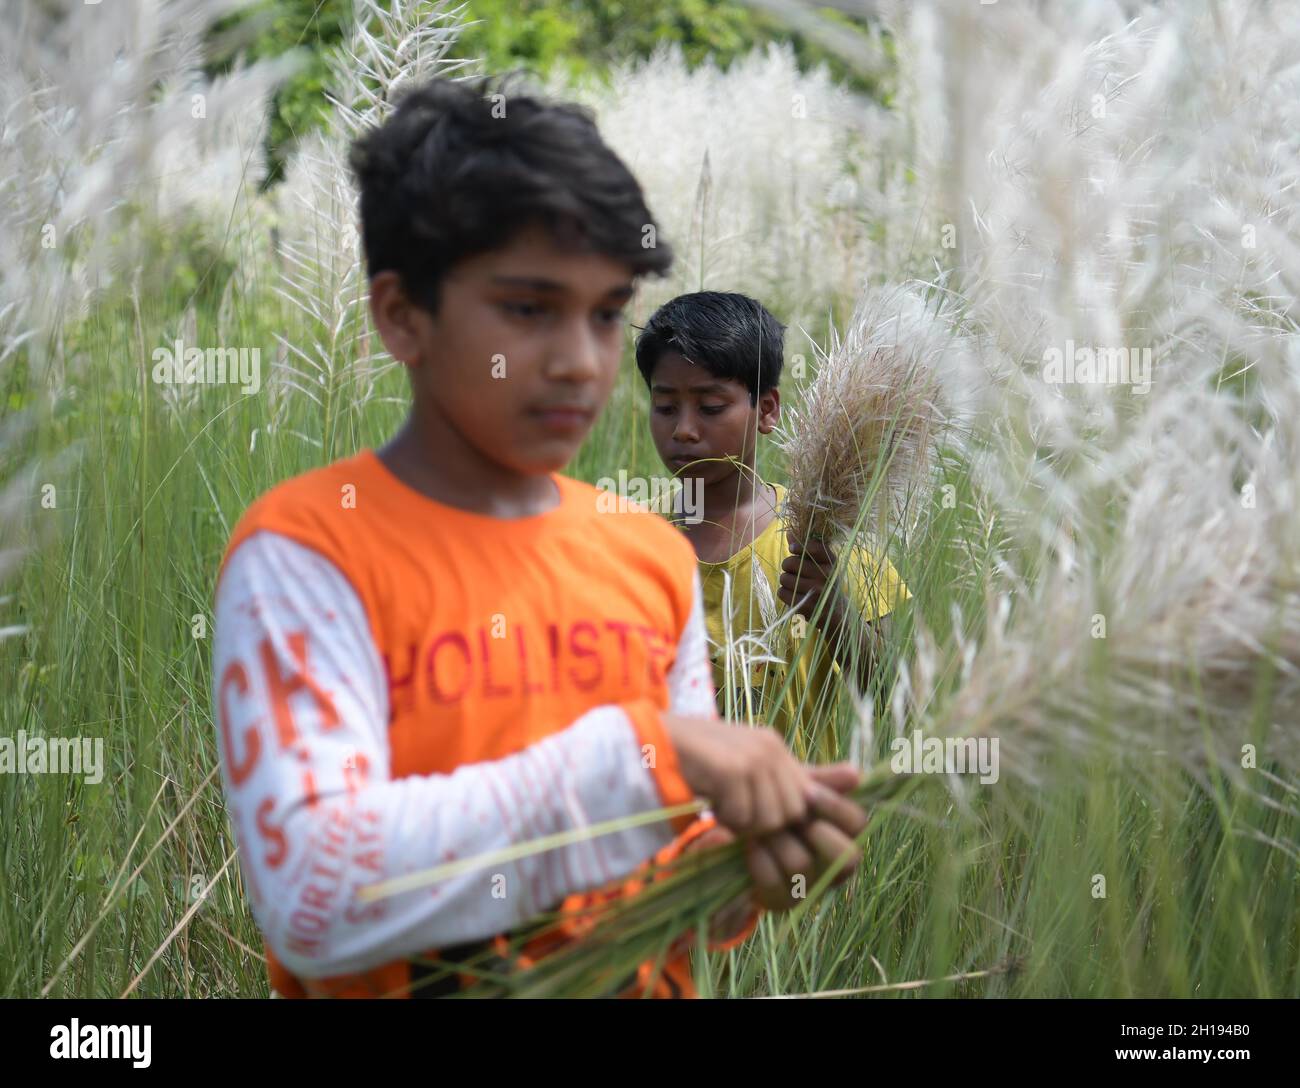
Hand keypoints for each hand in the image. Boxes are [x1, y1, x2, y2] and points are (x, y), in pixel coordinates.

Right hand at [662, 713, 812, 835]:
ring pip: (769, 819)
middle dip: (762, 823)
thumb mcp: (741, 770)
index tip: (753, 815)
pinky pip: (742, 817)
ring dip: (742, 823)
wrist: (649, 743)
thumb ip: (785, 780)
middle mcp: (769, 747)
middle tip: (733, 808)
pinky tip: (709, 801)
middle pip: (791, 813)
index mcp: (775, 746)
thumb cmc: (694, 761)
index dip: (783, 818)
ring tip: (720, 804)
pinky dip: (723, 819)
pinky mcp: (732, 769)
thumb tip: (852, 776)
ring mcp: (752, 756)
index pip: (809, 797)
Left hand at [745, 763, 866, 910]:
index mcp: (845, 836)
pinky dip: (760, 858)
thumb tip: (856, 774)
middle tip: (793, 816)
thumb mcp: (795, 786)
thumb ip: (824, 780)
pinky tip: (750, 843)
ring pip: (803, 864)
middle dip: (818, 833)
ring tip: (762, 825)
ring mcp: (810, 888)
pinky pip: (774, 882)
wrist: (742, 831)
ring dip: (778, 839)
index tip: (808, 792)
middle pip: (848, 858)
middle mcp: (835, 867)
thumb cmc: (777, 804)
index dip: (836, 808)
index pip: (859, 824)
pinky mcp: (782, 901)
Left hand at [779, 533, 845, 627]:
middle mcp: (826, 575)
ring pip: (784, 578)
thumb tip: (789, 531)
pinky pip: (782, 592)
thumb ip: (806, 548)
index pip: (811, 546)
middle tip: (796, 573)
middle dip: (788, 567)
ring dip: (786, 581)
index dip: (797, 546)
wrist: (838, 613)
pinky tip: (794, 595)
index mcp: (831, 562)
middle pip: (790, 562)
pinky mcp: (806, 605)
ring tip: (797, 586)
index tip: (792, 549)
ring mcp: (816, 591)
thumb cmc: (826, 583)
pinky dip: (784, 593)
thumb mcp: (823, 564)